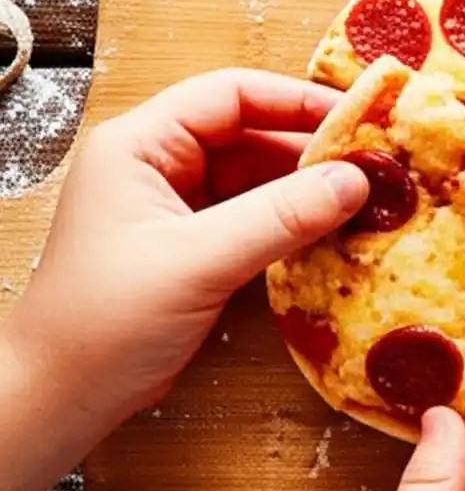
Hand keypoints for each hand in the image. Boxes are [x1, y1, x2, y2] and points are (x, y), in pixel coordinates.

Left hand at [8, 69, 368, 422]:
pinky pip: (252, 218)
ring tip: (365, 198)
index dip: (295, 100)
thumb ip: (282, 217)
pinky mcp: (190, 247)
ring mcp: (173, 207)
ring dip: (306, 188)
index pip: (229, 96)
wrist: (62, 395)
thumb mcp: (201, 261)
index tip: (356, 117)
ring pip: (254, 178)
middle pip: (248, 134)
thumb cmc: (107, 322)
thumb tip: (355, 181)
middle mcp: (156, 166)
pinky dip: (292, 223)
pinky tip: (331, 232)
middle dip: (310, 148)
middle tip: (375, 164)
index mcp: (139, 145)